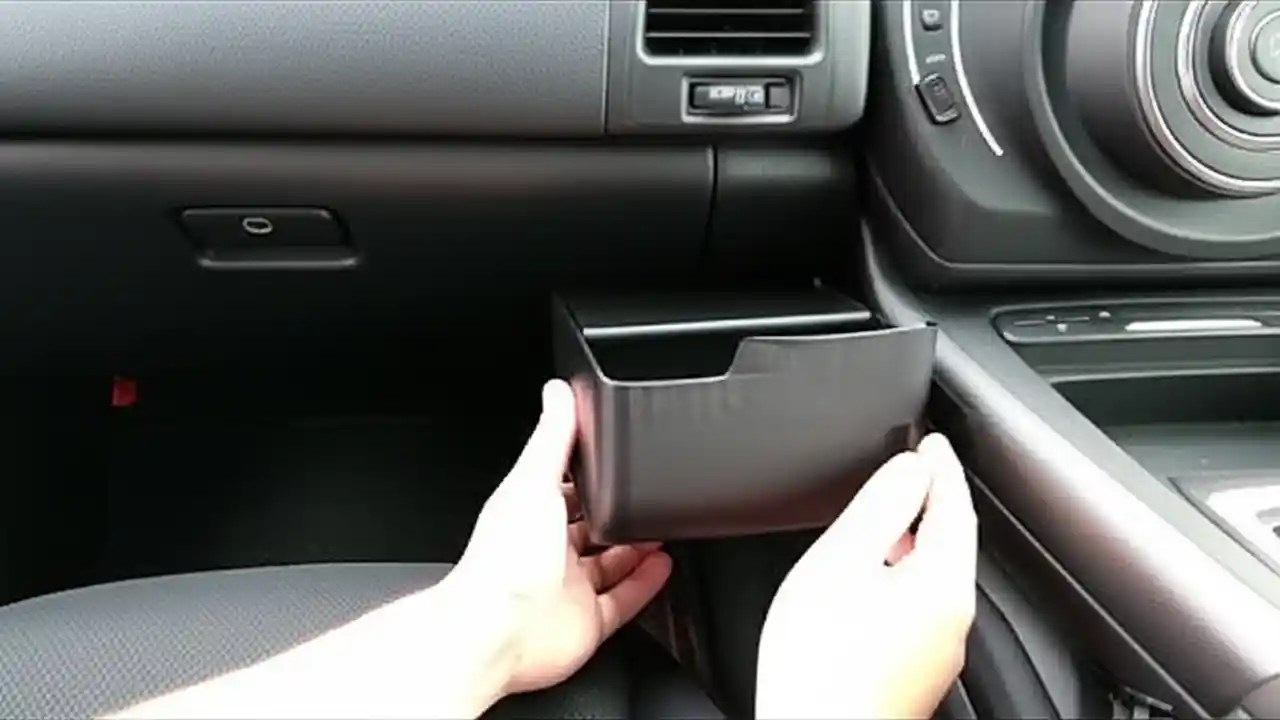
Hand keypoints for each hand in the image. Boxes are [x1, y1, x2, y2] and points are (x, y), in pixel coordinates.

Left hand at [447, 379, 672, 700]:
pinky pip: (622, 601)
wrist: (496, 630)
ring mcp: (566, 589)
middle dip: (618, 514)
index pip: (562, 488)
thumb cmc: (503, 561)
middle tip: (649, 495)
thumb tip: (558, 392)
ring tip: (664, 526)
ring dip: (638, 548)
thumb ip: (551, 437)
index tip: (617, 458)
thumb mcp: (532, 481)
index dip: (590, 475)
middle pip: (589, 529)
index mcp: (528, 515)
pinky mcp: (584, 622)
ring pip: (609, 565)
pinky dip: (646, 584)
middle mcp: (546, 552)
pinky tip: (664, 566)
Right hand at [755, 434, 977, 719]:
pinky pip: (923, 603)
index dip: (941, 466)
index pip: (955, 505)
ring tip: (887, 517)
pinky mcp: (920, 670)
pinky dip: (907, 573)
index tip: (931, 440)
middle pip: (952, 541)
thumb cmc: (820, 663)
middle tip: (911, 468)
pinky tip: (875, 579)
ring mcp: (939, 649)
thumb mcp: (840, 563)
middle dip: (932, 500)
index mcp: (941, 583)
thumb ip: (879, 508)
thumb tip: (909, 469)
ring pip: (937, 574)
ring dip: (917, 538)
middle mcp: (952, 617)